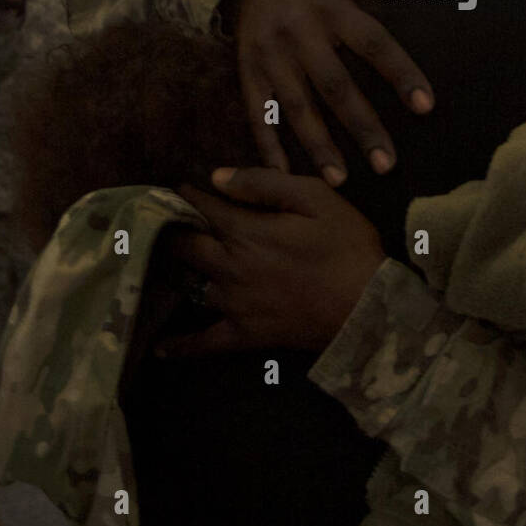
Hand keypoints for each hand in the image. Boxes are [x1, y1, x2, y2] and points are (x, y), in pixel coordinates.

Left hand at [155, 168, 386, 355]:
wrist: (368, 308)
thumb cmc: (348, 247)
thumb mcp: (316, 199)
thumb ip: (265, 183)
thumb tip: (218, 177)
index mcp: (246, 231)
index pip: (204, 206)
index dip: (186, 193)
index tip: (175, 187)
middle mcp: (230, 266)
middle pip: (184, 245)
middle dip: (169, 228)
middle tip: (158, 221)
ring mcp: (234, 303)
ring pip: (188, 285)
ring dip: (173, 273)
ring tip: (157, 264)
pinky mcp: (245, 334)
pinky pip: (204, 342)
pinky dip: (181, 346)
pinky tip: (160, 348)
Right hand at [232, 0, 434, 184]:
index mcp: (332, 6)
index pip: (373, 43)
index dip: (400, 73)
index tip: (426, 106)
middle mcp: (299, 32)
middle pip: (335, 86)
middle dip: (361, 127)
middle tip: (387, 164)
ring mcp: (270, 55)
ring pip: (296, 107)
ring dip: (318, 146)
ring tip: (342, 181)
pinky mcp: (248, 73)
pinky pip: (258, 113)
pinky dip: (269, 146)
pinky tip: (286, 174)